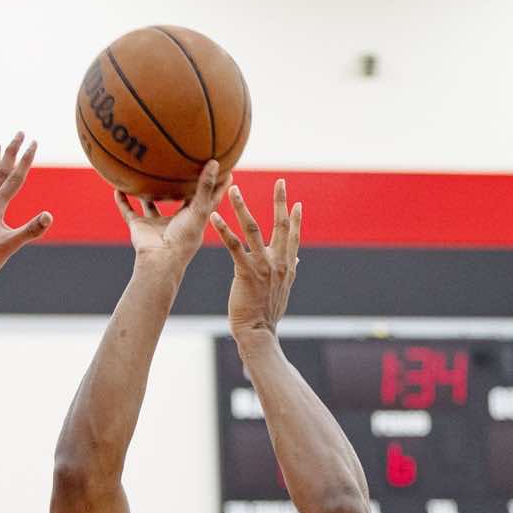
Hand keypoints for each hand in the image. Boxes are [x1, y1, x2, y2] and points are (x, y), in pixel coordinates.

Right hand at [112, 160, 228, 273]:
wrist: (160, 260)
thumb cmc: (184, 238)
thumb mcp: (199, 209)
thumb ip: (206, 186)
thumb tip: (216, 162)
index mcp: (194, 218)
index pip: (206, 198)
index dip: (215, 184)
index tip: (222, 167)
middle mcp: (175, 221)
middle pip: (178, 200)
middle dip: (180, 186)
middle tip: (182, 165)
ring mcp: (156, 224)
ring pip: (151, 205)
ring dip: (147, 194)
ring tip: (145, 175)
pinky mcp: (139, 227)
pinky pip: (128, 211)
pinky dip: (122, 201)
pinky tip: (117, 188)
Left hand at [211, 179, 301, 342]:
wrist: (258, 331)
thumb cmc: (266, 313)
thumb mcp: (282, 291)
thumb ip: (289, 272)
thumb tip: (297, 262)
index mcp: (287, 266)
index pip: (293, 237)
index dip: (295, 218)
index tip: (296, 202)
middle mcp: (279, 262)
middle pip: (280, 225)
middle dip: (280, 201)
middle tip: (280, 181)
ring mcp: (263, 266)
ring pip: (253, 228)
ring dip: (242, 206)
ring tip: (234, 189)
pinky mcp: (246, 271)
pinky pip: (233, 245)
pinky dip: (223, 229)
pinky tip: (214, 216)